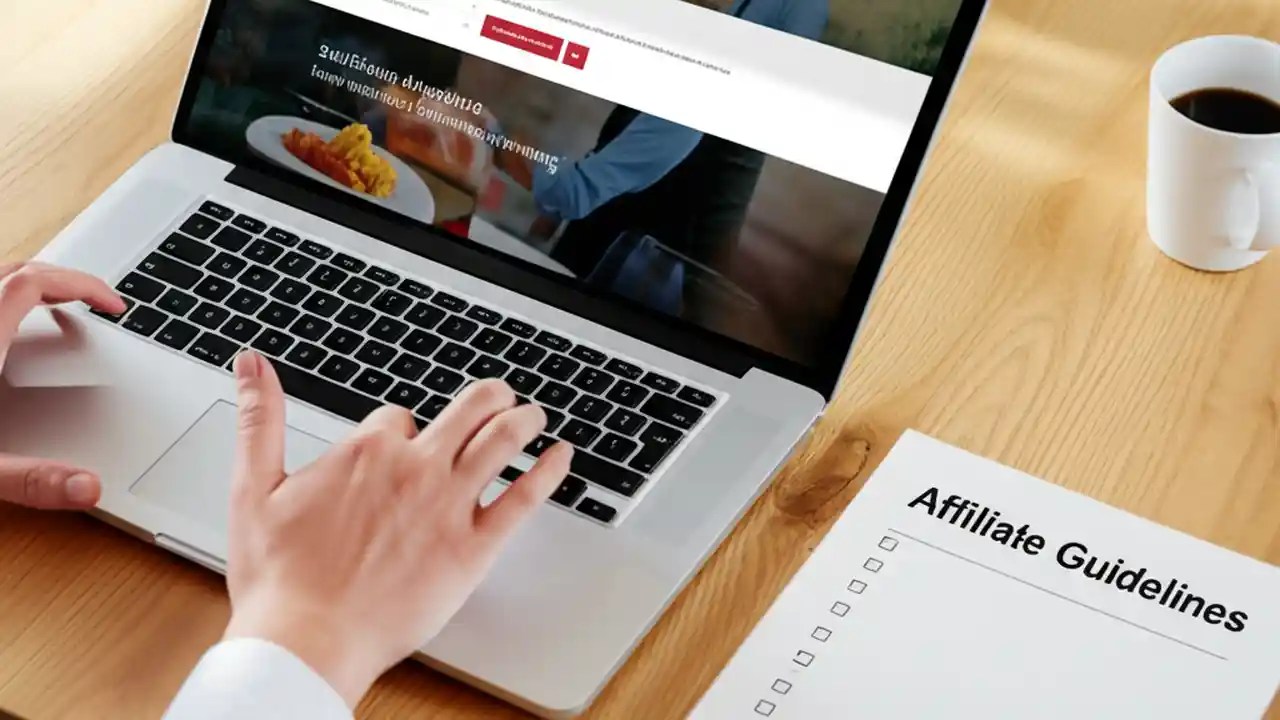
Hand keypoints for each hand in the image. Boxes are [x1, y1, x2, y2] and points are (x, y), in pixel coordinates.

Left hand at [0, 262, 125, 509]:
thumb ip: (32, 481)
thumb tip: (90, 488)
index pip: (36, 282)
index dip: (82, 284)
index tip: (113, 305)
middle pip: (15, 270)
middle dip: (62, 280)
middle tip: (92, 302)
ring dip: (27, 287)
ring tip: (54, 309)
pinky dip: (1, 304)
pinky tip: (8, 338)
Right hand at [224, 351, 572, 706]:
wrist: (306, 640)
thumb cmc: (279, 578)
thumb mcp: (254, 488)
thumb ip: (259, 420)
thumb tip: (251, 365)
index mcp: (367, 452)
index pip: (399, 418)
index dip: (399, 432)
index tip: (398, 448)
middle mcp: (414, 469)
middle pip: (467, 411)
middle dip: (488, 398)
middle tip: (501, 396)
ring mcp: (448, 506)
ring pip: (500, 441)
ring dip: (523, 419)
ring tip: (533, 415)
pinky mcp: (472, 548)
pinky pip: (523, 499)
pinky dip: (548, 471)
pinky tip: (561, 456)